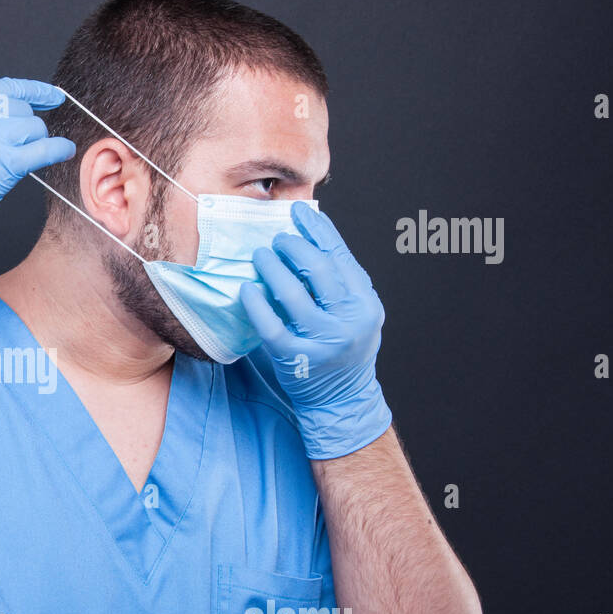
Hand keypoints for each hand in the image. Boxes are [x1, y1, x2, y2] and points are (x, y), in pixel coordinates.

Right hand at [0, 77, 75, 280]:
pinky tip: (64, 152)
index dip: (34, 92)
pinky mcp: (5, 163)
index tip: (52, 97)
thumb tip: (4, 112)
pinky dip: (58, 150)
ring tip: (18, 160)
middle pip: (22, 110)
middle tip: (14, 149)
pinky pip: (44, 149)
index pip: (7, 87)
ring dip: (32, 144)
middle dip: (23, 128)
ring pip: (34, 128)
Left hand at [238, 201, 392, 458]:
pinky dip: (256, 303)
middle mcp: (348, 320)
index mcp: (364, 303)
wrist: (343, 400)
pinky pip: (271, 325)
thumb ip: (340, 283)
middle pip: (317, 269)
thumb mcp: (356, 314)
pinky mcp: (295, 358)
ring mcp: (322, 341)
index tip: (297, 213)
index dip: (317, 230)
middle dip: (292, 246)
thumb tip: (308, 239)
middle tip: (275, 239)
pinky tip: (247, 289)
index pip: (340, 256)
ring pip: (292, 294)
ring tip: (260, 256)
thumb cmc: (344, 349)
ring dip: (272, 268)